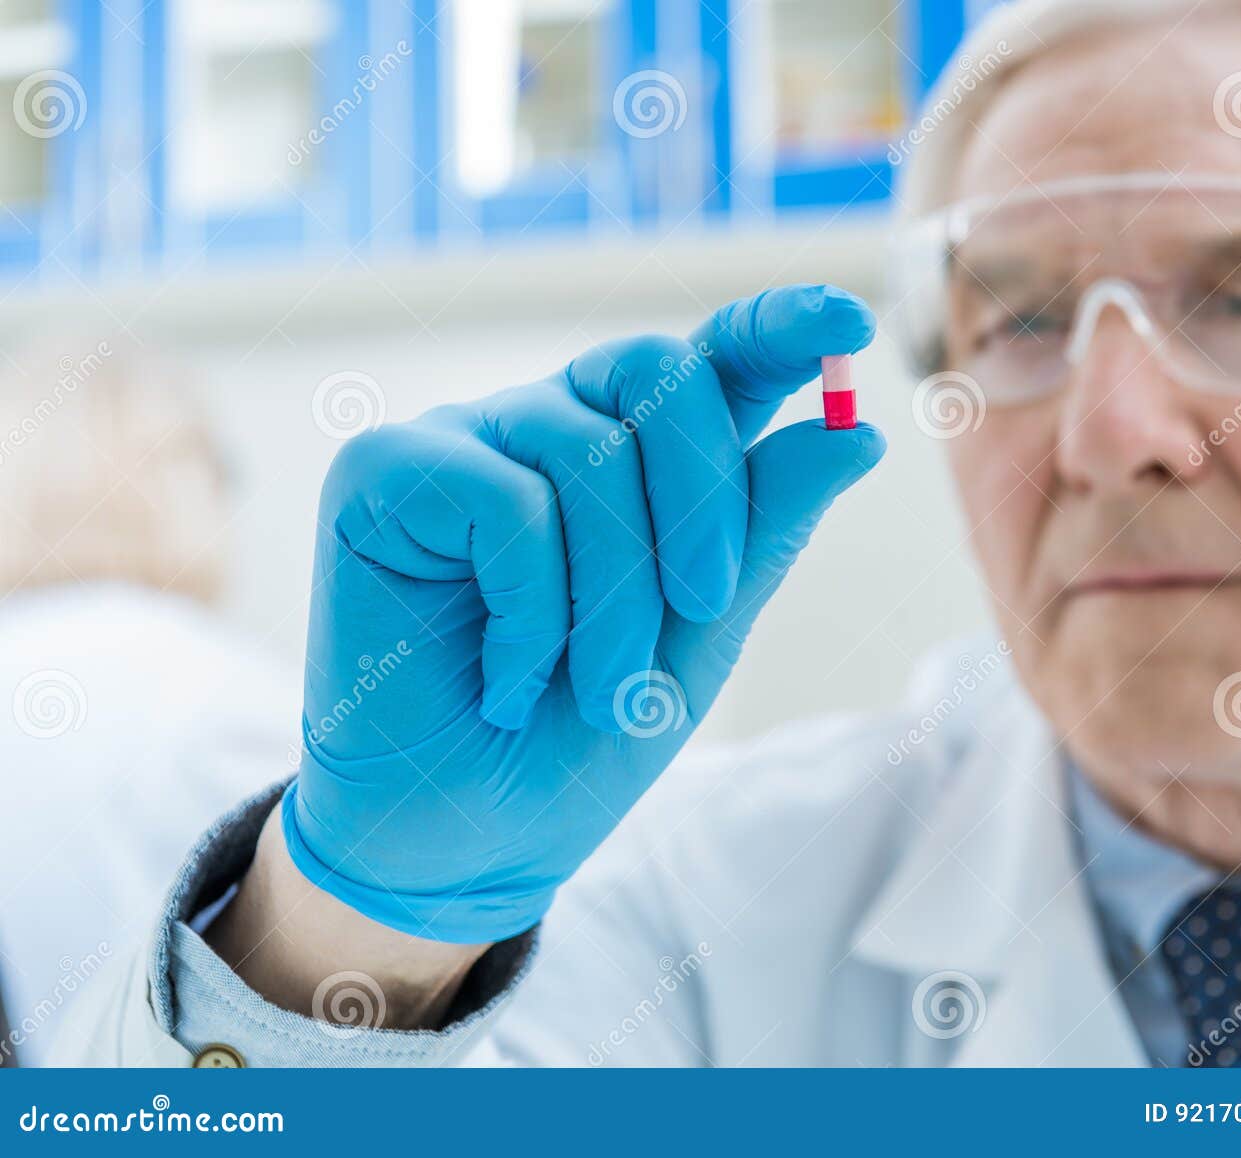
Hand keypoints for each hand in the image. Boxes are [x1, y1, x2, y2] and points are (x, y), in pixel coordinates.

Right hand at [281, 285, 884, 942]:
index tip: (850, 322)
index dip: (778, 327)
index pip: (712, 358)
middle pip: (660, 370)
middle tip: (703, 604)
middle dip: (705, 497)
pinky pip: (503, 499)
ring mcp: (466, 443)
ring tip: (595, 692)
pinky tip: (507, 678)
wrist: (465, 842)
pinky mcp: (382, 473)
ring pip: (587, 451)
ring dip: (615, 598)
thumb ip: (762, 528)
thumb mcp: (701, 635)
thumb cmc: (580, 740)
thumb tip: (854, 429)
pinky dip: (530, 608)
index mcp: (636, 462)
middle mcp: (551, 428)